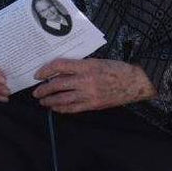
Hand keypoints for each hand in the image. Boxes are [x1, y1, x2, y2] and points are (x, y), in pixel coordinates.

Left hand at [32, 58, 155, 112]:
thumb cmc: (116, 69)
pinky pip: (73, 108)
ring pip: (63, 99)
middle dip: (44, 89)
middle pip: (57, 85)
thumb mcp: (96, 61)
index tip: (37, 75)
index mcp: (86, 66)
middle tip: (36, 92)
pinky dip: (62, 109)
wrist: (135, 82)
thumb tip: (59, 71)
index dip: (45, 70)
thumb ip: (78, 66)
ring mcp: (89, 94)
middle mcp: (86, 80)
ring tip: (42, 101)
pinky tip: (56, 108)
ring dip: (50, 101)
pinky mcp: (93, 105)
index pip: (60, 66)